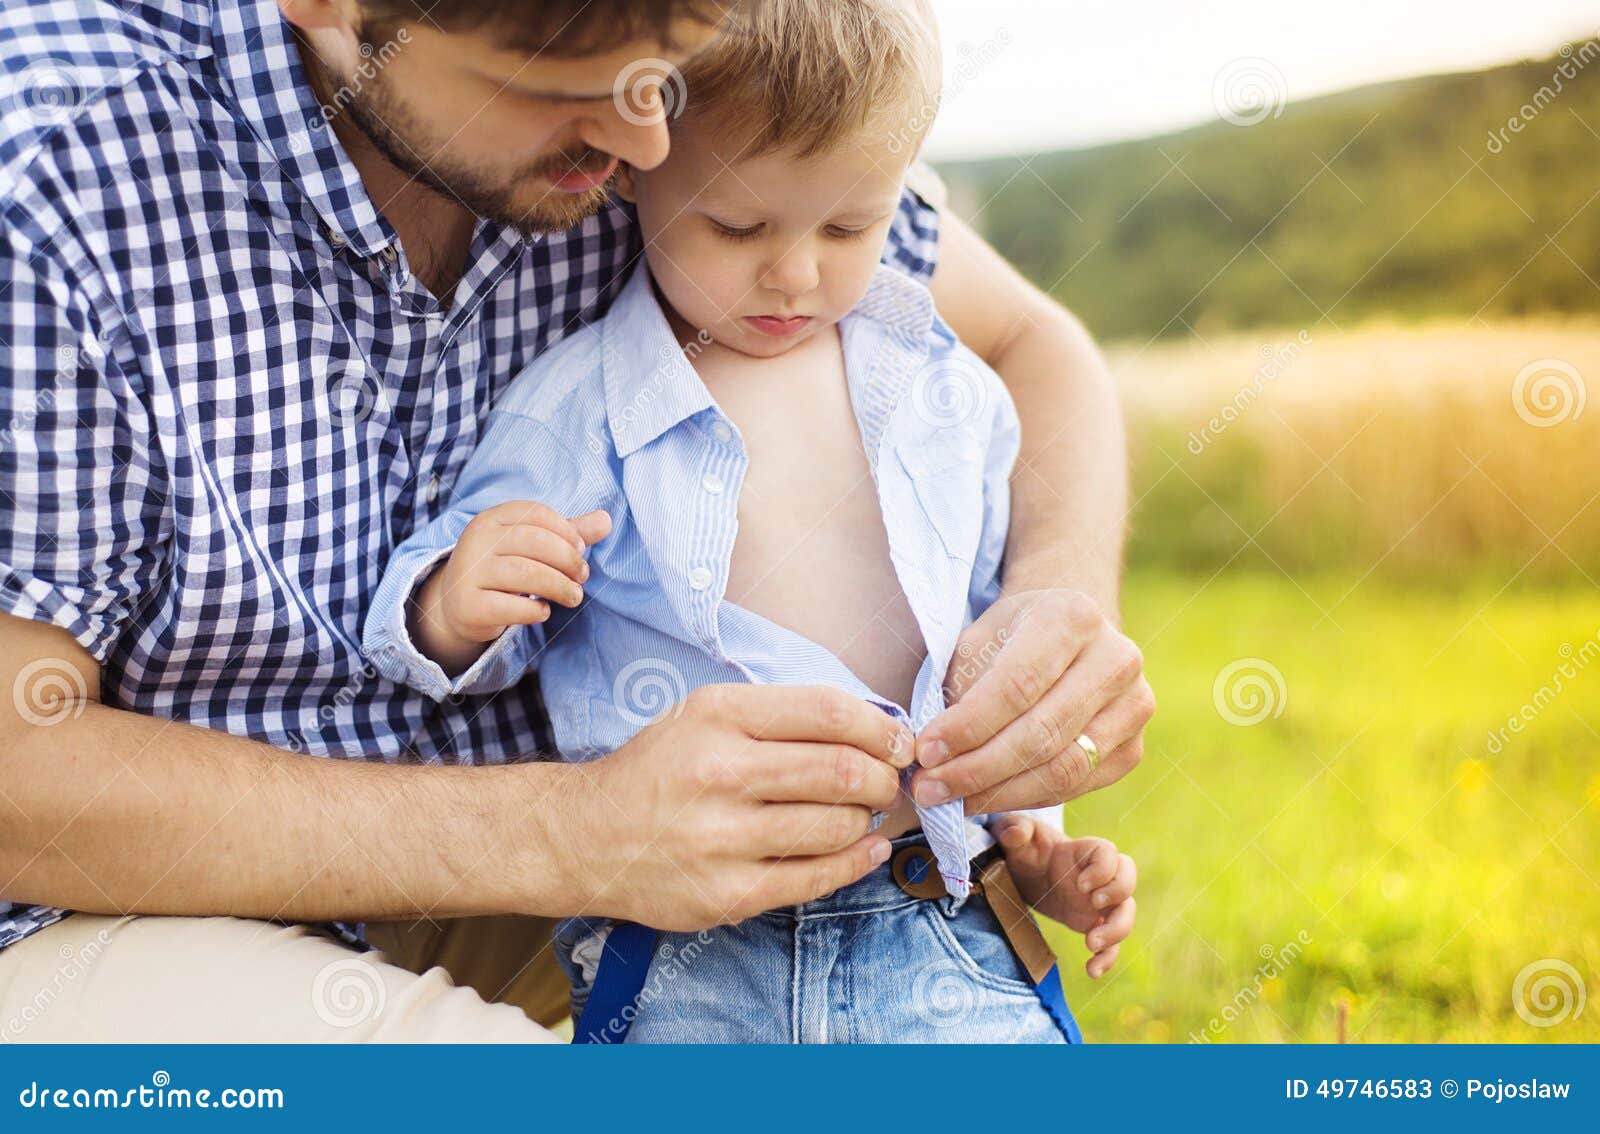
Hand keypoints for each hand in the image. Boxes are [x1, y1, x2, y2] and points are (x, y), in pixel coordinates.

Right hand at [411, 501, 610, 671]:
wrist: (458, 603)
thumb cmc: (504, 567)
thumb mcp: (532, 545)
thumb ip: (568, 533)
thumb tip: (606, 519)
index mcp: (492, 519)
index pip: (535, 513)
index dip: (565, 531)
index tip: (580, 548)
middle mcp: (477, 541)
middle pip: (534, 542)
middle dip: (567, 560)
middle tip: (581, 576)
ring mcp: (469, 573)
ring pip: (524, 574)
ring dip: (559, 586)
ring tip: (573, 596)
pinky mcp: (468, 605)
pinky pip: (509, 606)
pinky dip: (534, 610)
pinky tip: (543, 611)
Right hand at [550, 685, 913, 931]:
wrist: (586, 836)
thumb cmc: (660, 769)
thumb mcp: (705, 714)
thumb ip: (781, 716)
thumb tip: (874, 728)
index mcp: (718, 716)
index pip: (829, 713)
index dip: (881, 727)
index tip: (898, 740)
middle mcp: (720, 773)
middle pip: (844, 771)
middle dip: (884, 778)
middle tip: (888, 781)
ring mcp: (722, 839)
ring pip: (838, 827)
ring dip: (868, 820)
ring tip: (863, 814)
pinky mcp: (727, 894)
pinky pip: (817, 879)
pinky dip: (857, 862)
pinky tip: (865, 848)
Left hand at [911, 589, 1153, 813]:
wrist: (1071, 636)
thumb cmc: (1014, 638)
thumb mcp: (979, 640)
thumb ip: (960, 689)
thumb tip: (933, 753)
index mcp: (1073, 617)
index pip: (1016, 685)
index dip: (968, 726)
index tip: (925, 753)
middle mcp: (1116, 660)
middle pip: (1041, 734)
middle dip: (976, 769)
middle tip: (929, 789)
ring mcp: (1134, 706)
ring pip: (1061, 770)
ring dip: (998, 794)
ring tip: (951, 800)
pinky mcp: (1133, 748)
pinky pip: (1076, 788)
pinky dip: (1025, 799)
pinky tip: (985, 799)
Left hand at [995, 815, 1135, 978]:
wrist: (1026, 872)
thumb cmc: (1025, 848)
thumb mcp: (1015, 836)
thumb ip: (1014, 830)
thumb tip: (1013, 834)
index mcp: (1085, 851)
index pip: (1110, 855)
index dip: (1103, 869)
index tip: (1081, 884)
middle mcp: (1100, 876)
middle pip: (1128, 881)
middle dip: (1118, 895)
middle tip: (1093, 903)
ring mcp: (1100, 902)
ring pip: (1126, 914)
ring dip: (1116, 931)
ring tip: (1091, 944)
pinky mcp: (1092, 924)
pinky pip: (1112, 943)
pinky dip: (1108, 958)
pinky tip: (1093, 971)